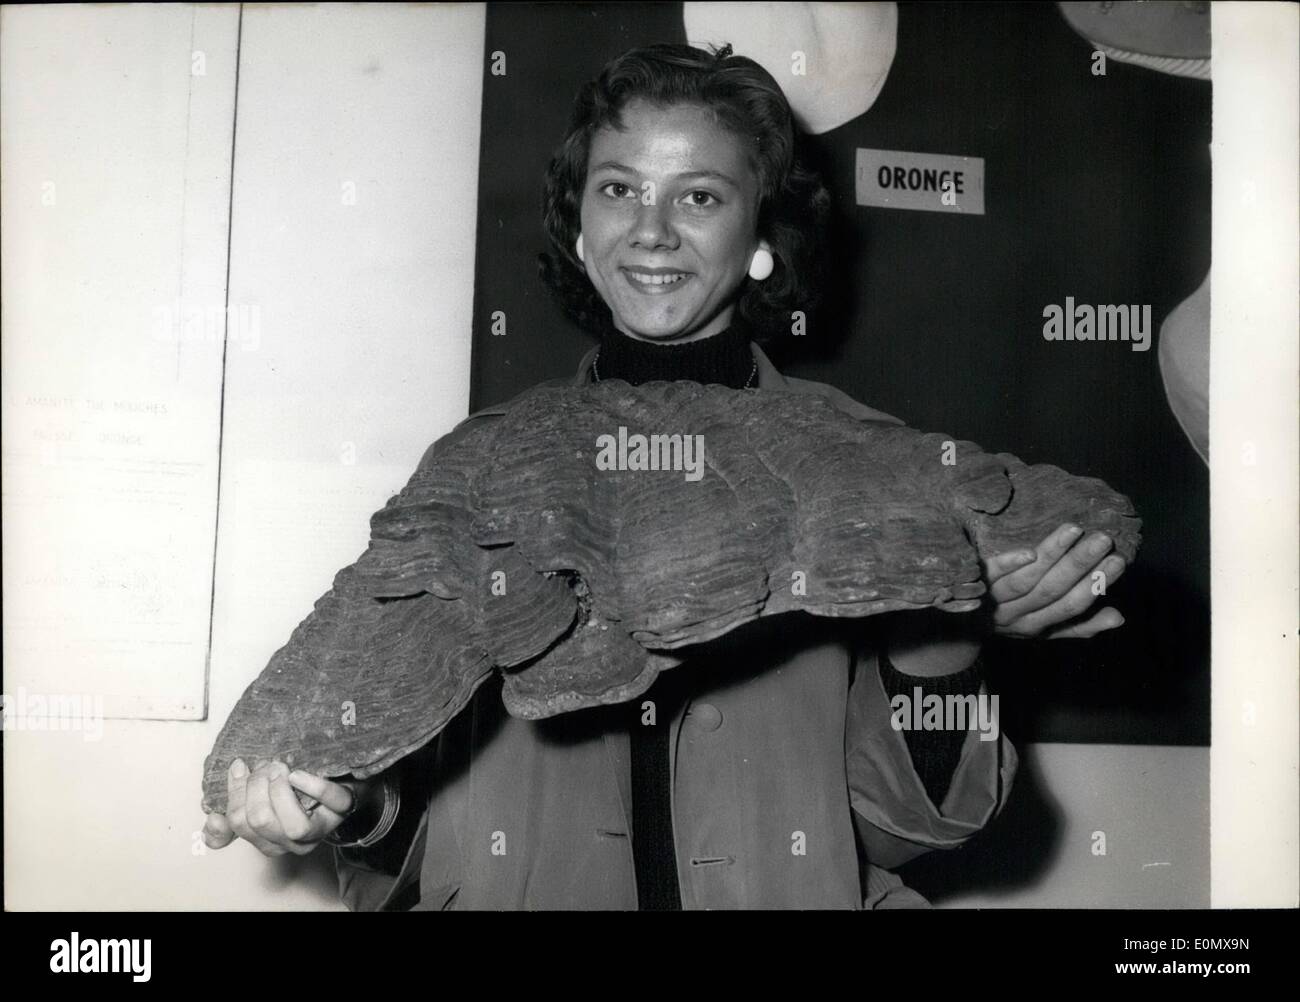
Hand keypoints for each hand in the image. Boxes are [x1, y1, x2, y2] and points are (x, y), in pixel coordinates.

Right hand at [202, 758, 365, 856]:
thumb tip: (212, 823)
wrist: (343, 783)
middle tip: (264, 765)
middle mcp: (294, 842)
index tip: (239, 767)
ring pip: (294, 827)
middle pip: (262, 823)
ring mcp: (321, 828)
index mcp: (270, 840)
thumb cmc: (299, 793)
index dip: (235, 794)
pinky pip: (331, 803)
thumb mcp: (263, 802)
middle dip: (256, 788)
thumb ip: (237, 811)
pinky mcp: (344, 810)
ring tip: (279, 768)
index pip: (240, 824)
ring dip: (280, 791)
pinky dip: (313, 787)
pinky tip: (298, 775)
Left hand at [984, 522, 1127, 639]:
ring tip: (1075, 530)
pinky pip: (992, 574)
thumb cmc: (1009, 620)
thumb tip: (1119, 618)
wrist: (954, 629)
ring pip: (1026, 580)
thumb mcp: (1043, 630)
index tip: (1118, 560)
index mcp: (1036, 626)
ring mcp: (992, 600)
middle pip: (1051, 590)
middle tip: (1103, 539)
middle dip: (1079, 565)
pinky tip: (1030, 551)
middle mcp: (1015, 616)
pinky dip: (1011, 563)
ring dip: (1052, 555)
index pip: (1071, 607)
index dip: (1095, 586)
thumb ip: (1079, 626)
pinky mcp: (973, 583)